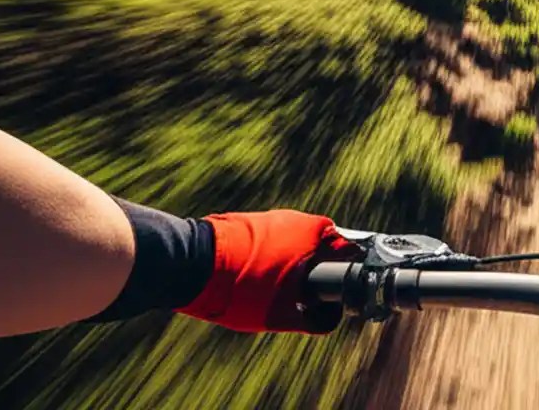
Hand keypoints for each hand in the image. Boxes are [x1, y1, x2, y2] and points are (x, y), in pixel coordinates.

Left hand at [177, 210, 361, 332]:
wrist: (190, 265)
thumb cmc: (241, 288)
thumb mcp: (280, 315)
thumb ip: (310, 321)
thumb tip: (324, 323)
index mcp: (314, 233)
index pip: (347, 250)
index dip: (345, 273)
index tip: (336, 292)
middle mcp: (297, 218)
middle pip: (320, 245)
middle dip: (316, 269)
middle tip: (304, 295)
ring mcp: (270, 217)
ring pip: (294, 242)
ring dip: (291, 263)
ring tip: (275, 290)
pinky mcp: (247, 221)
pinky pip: (271, 240)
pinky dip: (270, 258)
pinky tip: (254, 279)